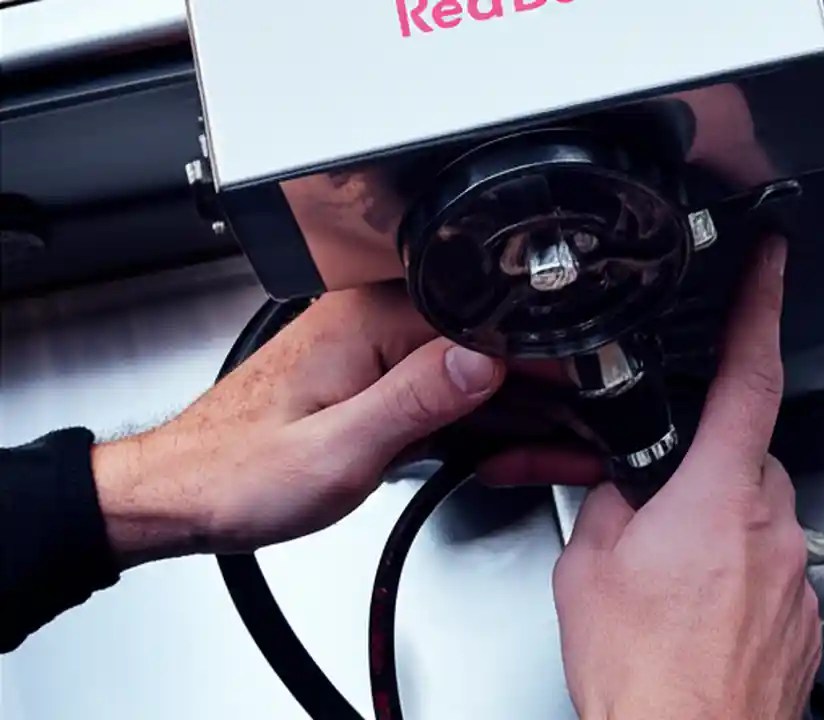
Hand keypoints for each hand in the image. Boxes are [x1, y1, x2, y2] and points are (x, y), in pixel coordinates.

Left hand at [91, 284, 588, 566]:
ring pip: (474, 376)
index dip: (543, 358)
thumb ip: (416, 400)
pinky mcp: (376, 382)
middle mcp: (374, 324)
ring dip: (519, 413)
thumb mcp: (338, 448)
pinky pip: (446, 397)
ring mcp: (376, 352)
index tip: (582, 392)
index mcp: (366, 320)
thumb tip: (486, 360)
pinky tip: (507, 451)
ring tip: (560, 451)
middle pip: (487, 347)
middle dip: (542, 391)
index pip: (482, 323)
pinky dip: (480, 426)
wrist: (184, 495)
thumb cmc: (237, 473)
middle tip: (580, 436)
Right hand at [553, 237, 819, 719]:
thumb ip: (611, 505)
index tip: (772, 262)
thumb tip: (620, 493)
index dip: (760, 306)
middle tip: (655, 507)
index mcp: (720, 494)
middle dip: (701, 467)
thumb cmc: (647, 676)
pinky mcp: (803, 617)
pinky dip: (733, 576)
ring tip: (667, 580)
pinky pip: (769, 567)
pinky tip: (693, 612)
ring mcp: (796, 575)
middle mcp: (773, 526)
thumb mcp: (590, 569)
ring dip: (714, 529)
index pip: (750, 374)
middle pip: (745, 455)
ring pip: (755, 516)